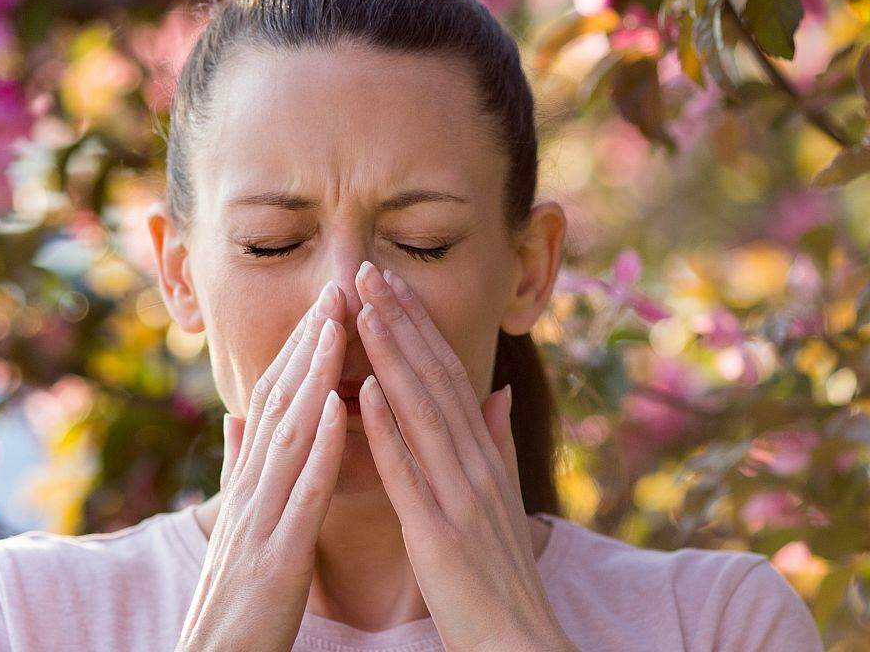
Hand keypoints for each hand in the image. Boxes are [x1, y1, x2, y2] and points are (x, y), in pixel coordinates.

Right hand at [176, 281, 348, 651]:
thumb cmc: (236, 596)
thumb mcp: (236, 524)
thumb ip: (238, 467)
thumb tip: (236, 417)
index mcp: (248, 482)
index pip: (274, 401)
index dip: (298, 350)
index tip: (326, 303)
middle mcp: (249, 490)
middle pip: (278, 403)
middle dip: (307, 343)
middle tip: (335, 286)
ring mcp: (258, 521)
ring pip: (287, 434)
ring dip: (312, 376)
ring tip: (337, 325)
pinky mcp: (275, 558)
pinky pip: (300, 494)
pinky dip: (319, 446)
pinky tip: (338, 407)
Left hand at [353, 260, 576, 651]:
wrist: (520, 644)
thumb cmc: (501, 573)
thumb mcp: (505, 497)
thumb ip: (496, 440)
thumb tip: (494, 389)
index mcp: (485, 455)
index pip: (448, 375)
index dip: (419, 326)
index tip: (390, 283)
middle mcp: (477, 465)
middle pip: (435, 379)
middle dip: (401, 322)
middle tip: (369, 271)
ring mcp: (461, 497)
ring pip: (423, 412)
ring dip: (393, 357)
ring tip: (365, 308)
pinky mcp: (440, 535)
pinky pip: (410, 474)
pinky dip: (388, 430)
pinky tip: (364, 392)